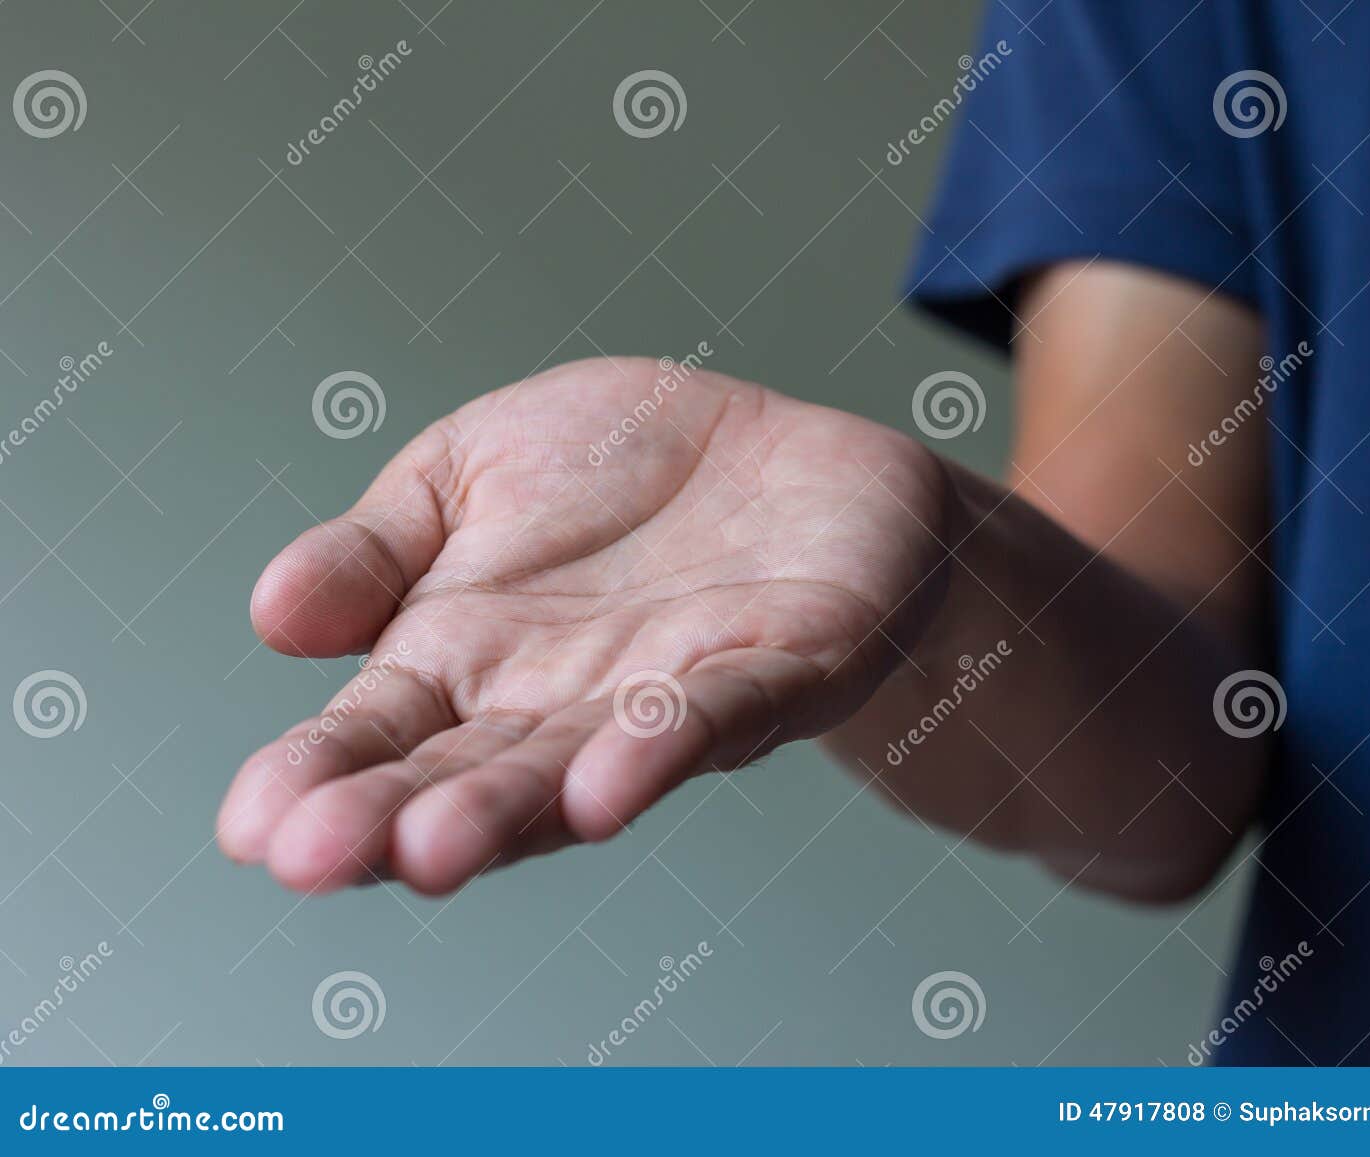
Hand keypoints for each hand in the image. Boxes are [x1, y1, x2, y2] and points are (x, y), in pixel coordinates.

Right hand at [218, 358, 950, 893]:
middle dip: (394, 819)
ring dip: (512, 810)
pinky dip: (664, 746)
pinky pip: (719, 714)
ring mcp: (663, 698)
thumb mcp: (462, 472)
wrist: (778, 454)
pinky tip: (606, 781)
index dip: (316, 776)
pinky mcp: (777, 672)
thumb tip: (270, 615)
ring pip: (582, 769)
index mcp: (466, 658)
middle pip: (467, 772)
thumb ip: (374, 548)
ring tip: (439, 847)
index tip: (254, 824)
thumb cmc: (614, 472)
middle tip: (316, 858)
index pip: (378, 732)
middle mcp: (557, 703)